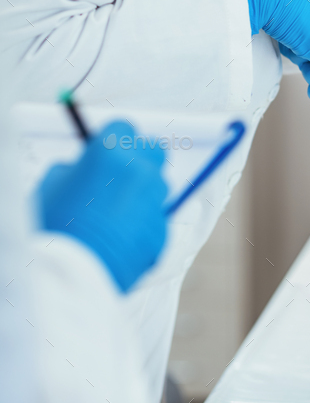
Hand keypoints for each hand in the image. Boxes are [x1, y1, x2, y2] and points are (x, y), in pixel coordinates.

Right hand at [38, 122, 167, 292]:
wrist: (70, 275)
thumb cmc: (53, 227)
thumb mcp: (53, 186)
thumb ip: (77, 169)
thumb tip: (87, 167)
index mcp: (110, 151)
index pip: (124, 127)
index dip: (114, 140)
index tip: (107, 152)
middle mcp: (140, 170)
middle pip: (153, 150)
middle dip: (140, 159)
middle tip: (121, 176)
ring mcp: (155, 200)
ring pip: (157, 186)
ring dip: (142, 193)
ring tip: (114, 216)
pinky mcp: (163, 230)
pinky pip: (155, 219)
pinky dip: (143, 225)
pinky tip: (120, 240)